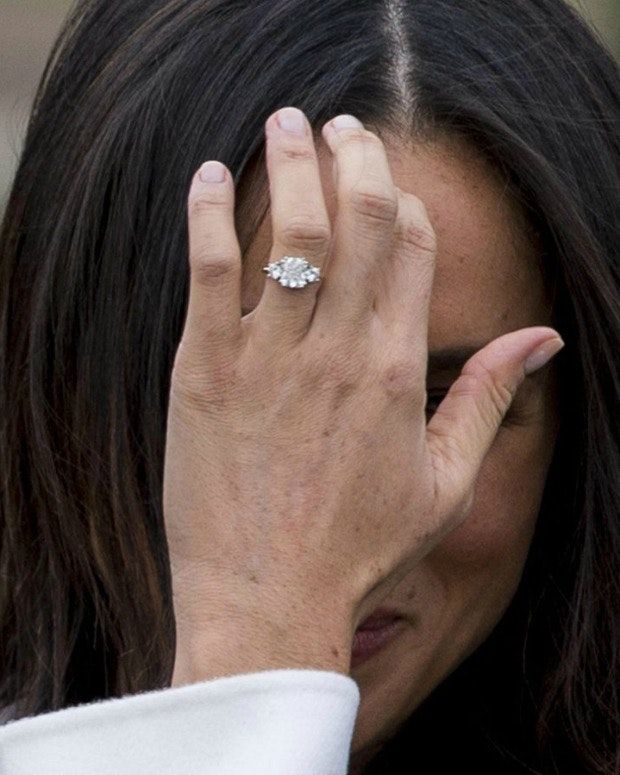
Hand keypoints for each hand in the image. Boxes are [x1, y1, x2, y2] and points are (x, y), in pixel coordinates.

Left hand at [164, 108, 562, 684]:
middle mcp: (338, 352)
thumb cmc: (358, 549)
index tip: (389, 189)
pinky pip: (208, 268)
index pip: (413, 249)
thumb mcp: (445, 482)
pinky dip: (208, 212)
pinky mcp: (201, 370)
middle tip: (342, 123)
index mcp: (397, 371)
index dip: (405, 205)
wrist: (265, 600)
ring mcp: (267, 358)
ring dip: (290, 162)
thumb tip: (540, 339)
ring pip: (288, 229)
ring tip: (286, 122)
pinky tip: (209, 176)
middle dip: (355, 154)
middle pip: (359, 218)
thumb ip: (488, 399)